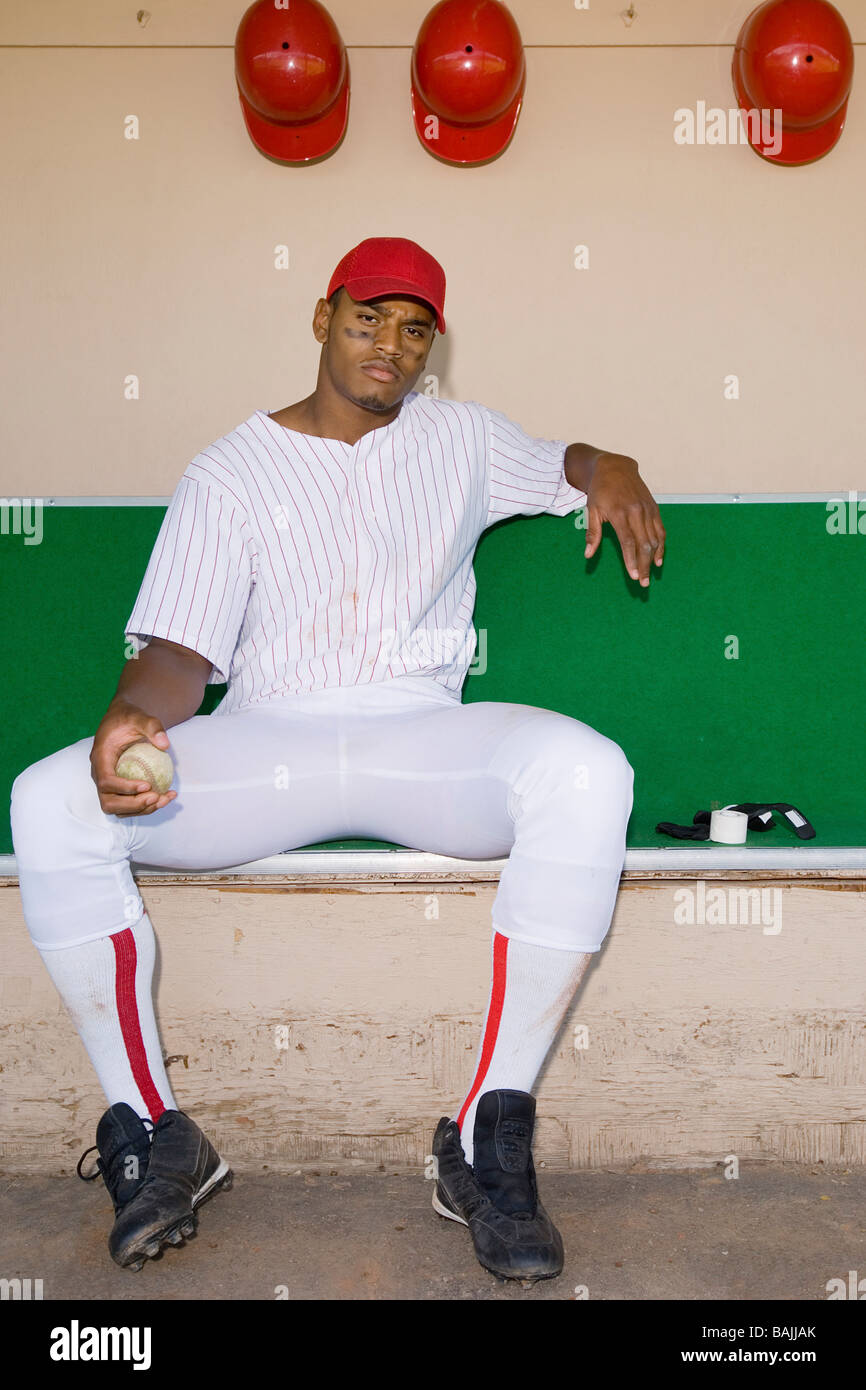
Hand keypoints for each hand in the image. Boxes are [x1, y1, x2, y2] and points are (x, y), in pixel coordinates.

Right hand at [90, 700, 177, 816]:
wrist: (124, 721)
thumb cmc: (130, 718)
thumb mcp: (140, 717)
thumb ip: (153, 727)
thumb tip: (165, 744)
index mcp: (100, 758)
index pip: (106, 781)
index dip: (124, 788)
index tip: (147, 785)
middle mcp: (100, 775)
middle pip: (109, 802)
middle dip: (133, 805)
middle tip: (156, 797)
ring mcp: (108, 785)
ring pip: (119, 809)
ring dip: (142, 809)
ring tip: (165, 799)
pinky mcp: (118, 790)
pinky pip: (129, 805)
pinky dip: (147, 806)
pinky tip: (167, 796)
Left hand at [584, 455, 665, 586]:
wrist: (615, 467)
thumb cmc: (600, 491)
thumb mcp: (591, 510)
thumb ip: (592, 533)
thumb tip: (588, 555)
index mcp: (619, 513)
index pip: (628, 541)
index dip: (631, 560)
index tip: (632, 576)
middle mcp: (636, 511)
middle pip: (644, 543)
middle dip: (644, 565)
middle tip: (642, 582)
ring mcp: (647, 509)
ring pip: (655, 538)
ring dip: (654, 558)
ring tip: (650, 574)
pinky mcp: (654, 508)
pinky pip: (660, 530)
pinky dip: (661, 545)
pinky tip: (658, 558)